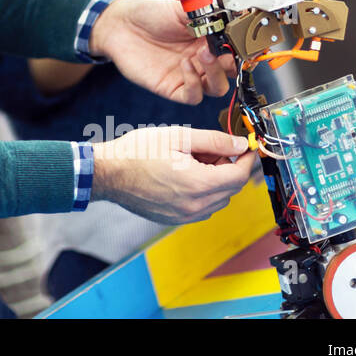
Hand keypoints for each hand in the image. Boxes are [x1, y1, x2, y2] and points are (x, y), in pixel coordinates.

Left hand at [87, 0, 234, 103]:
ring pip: (217, 87)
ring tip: (202, 55)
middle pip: (231, 72)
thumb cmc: (149, 14)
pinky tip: (185, 65)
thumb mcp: (180, 7)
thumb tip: (228, 13)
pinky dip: (195, 83)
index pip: (236, 50)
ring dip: (215, 73)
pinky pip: (193, 96)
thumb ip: (204, 12)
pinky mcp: (172, 87)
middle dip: (232, 63)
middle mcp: (203, 59)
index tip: (242, 41)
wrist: (121, 25)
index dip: (242, 48)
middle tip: (222, 50)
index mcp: (210, 39)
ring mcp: (189, 75)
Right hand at [91, 126, 256, 223]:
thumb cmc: (138, 152)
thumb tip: (240, 145)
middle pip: (231, 189)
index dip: (246, 159)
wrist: (108, 174)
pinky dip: (202, 192)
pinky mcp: (175, 219)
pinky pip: (202, 208)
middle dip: (228, 167)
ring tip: (193, 161)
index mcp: (199, 184)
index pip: (240, 175)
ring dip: (216, 181)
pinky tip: (183, 176)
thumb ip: (214, 141)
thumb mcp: (178, 136)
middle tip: (209, 149)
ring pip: (218, 200)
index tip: (244, 147)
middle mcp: (196, 205)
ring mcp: (185, 216)